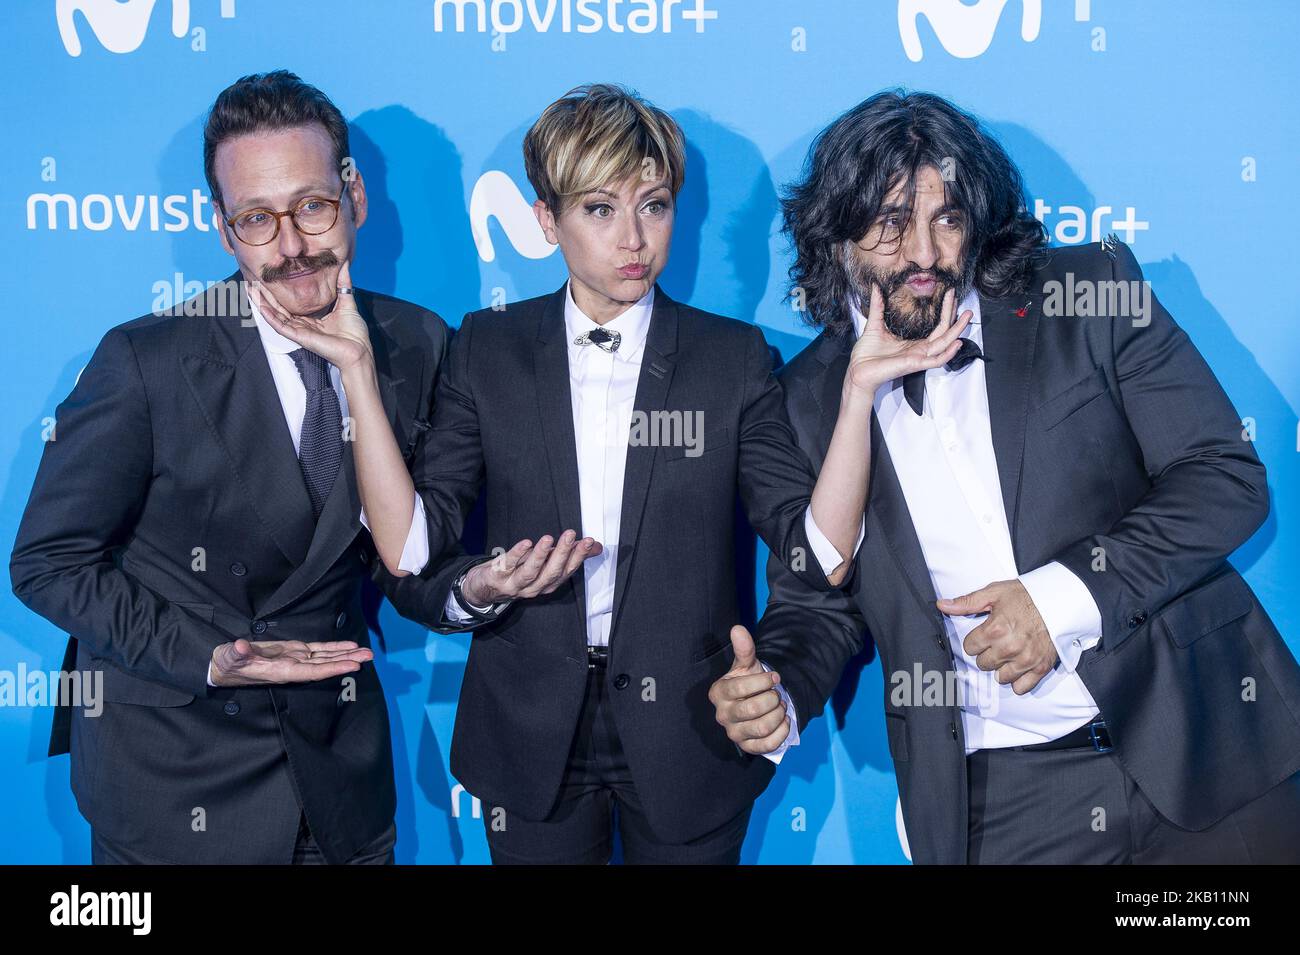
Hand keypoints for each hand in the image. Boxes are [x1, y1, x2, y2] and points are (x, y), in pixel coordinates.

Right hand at [210, 639, 373, 686]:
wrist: (224, 665)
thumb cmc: (226, 663)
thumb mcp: (228, 658)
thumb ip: (235, 654)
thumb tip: (240, 647)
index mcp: (281, 671)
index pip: (313, 671)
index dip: (333, 668)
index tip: (353, 666)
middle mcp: (293, 667)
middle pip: (325, 665)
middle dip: (347, 661)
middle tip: (369, 657)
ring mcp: (295, 659)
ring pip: (325, 657)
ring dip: (346, 654)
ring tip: (367, 652)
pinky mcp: (294, 650)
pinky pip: (319, 649)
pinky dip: (334, 647)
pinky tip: (350, 646)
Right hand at [250, 261, 372, 371]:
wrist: (359, 351)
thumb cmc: (354, 333)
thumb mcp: (347, 302)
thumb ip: (343, 283)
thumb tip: (344, 263)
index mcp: (312, 318)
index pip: (291, 303)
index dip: (280, 290)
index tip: (272, 276)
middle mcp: (303, 324)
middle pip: (279, 308)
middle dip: (266, 294)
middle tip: (253, 279)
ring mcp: (300, 331)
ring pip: (276, 315)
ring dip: (262, 302)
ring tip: (250, 288)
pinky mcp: (300, 337)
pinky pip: (281, 326)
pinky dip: (269, 316)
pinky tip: (260, 305)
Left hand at [461, 530, 602, 605]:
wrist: (486, 586)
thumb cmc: (519, 572)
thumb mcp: (546, 563)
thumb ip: (571, 554)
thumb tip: (595, 546)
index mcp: (548, 583)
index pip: (567, 571)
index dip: (578, 557)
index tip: (588, 542)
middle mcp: (534, 587)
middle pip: (551, 573)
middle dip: (563, 554)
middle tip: (570, 535)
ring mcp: (515, 584)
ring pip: (531, 572)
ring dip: (541, 556)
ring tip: (549, 538)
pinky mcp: (499, 576)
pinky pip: (509, 565)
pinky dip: (517, 554)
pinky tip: (526, 543)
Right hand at [708, 625, 789, 754]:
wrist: (754, 703)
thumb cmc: (749, 682)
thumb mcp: (746, 664)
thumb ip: (743, 648)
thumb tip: (738, 628)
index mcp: (718, 692)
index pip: (741, 688)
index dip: (763, 681)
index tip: (775, 678)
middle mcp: (722, 715)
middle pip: (753, 709)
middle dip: (772, 699)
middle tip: (776, 694)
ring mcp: (734, 733)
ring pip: (762, 727)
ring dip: (778, 715)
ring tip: (780, 707)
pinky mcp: (747, 747)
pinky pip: (768, 745)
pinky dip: (782, 732)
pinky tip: (783, 721)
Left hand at [845, 284, 971, 397]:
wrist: (858, 370)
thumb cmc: (866, 353)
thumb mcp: (874, 324)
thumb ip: (878, 306)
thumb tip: (876, 287)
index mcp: (914, 342)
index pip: (936, 326)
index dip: (944, 310)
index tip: (949, 294)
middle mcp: (920, 350)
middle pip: (944, 332)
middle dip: (954, 316)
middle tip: (960, 299)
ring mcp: (919, 357)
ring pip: (945, 344)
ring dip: (957, 330)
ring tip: (967, 316)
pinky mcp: (914, 364)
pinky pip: (936, 360)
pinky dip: (948, 353)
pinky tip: (956, 342)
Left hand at [937, 580, 1058, 694]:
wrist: (1059, 600)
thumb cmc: (1026, 595)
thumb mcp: (994, 592)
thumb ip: (967, 602)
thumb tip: (942, 605)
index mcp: (995, 629)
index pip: (970, 648)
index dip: (975, 640)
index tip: (984, 634)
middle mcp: (1009, 647)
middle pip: (983, 664)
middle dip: (987, 653)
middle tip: (998, 642)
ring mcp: (1026, 659)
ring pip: (1000, 677)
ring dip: (1001, 667)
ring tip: (1008, 653)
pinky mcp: (1040, 667)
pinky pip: (1021, 687)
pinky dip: (1018, 680)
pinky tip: (1018, 667)